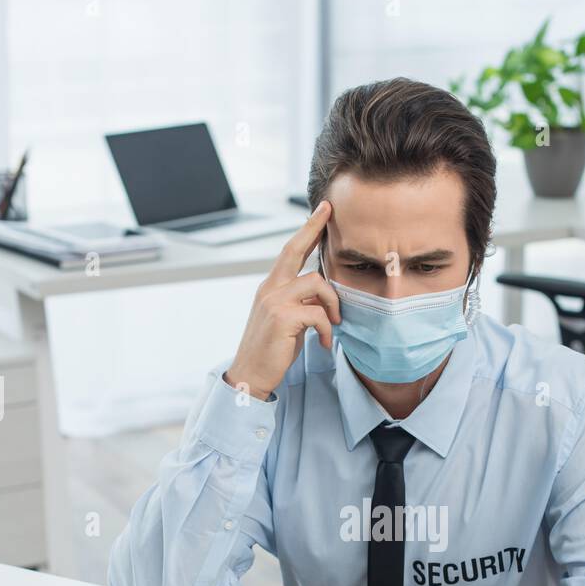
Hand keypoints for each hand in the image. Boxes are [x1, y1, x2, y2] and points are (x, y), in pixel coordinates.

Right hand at [224, 200, 340, 400]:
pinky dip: (327, 329)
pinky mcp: (282, 317)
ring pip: (317, 283)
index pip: (290, 251)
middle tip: (331, 213)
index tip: (323, 211)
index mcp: (271, 287)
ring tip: (333, 325)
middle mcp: (269, 288)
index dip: (307, 230)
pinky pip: (318, 313)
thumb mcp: (288, 320)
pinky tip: (325, 343)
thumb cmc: (273, 350)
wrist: (251, 375)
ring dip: (333, 304)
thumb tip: (324, 293)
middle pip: (294, 249)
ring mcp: (274, 301)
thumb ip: (303, 302)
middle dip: (314, 228)